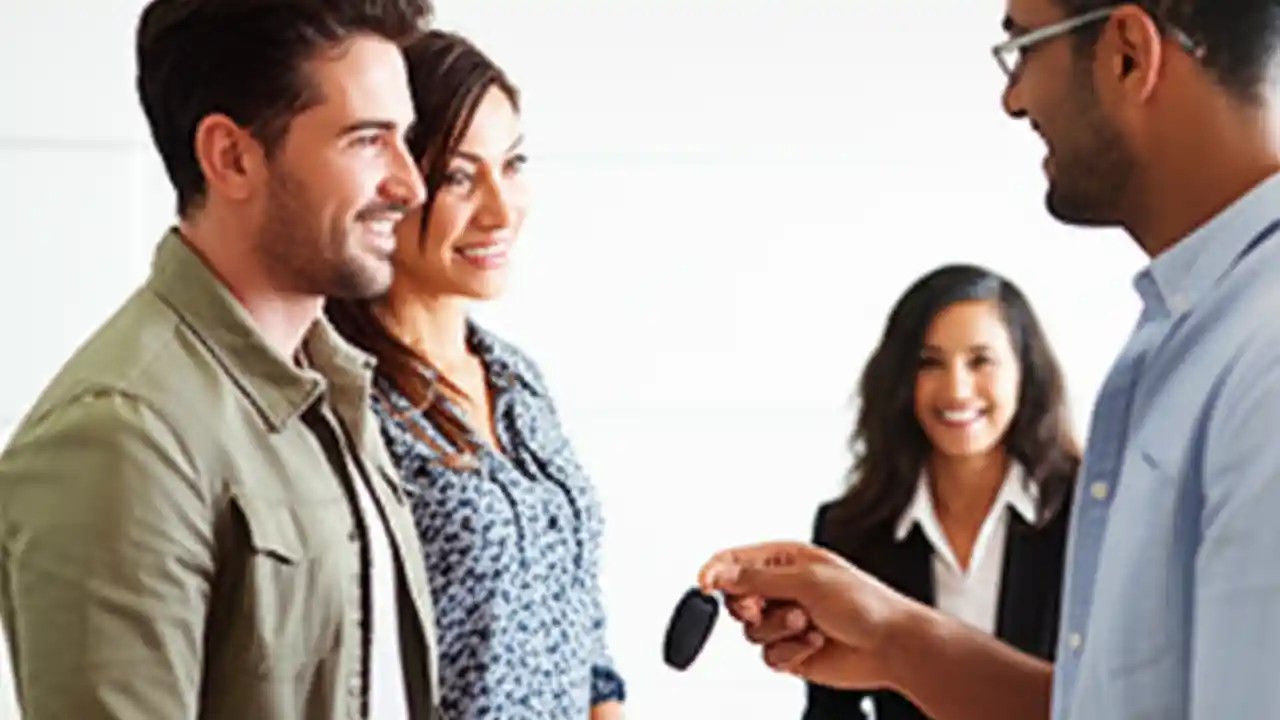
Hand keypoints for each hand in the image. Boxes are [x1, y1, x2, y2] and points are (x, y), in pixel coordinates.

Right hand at [698, 541, 917, 689]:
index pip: (734, 560)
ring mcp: (784, 620)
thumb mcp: (806, 581)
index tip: (704, 586)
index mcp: (784, 559)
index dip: (714, 571)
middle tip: (766, 607)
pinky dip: (790, 651)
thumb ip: (757, 578)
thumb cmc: (863, 602)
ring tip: (807, 624)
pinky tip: (815, 642)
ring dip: (778, 630)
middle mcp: (781, 588)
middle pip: (736, 598)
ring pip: (750, 630)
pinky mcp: (790, 650)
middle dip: (750, 607)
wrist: (890, 646)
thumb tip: (720, 573)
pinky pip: (767, 655)